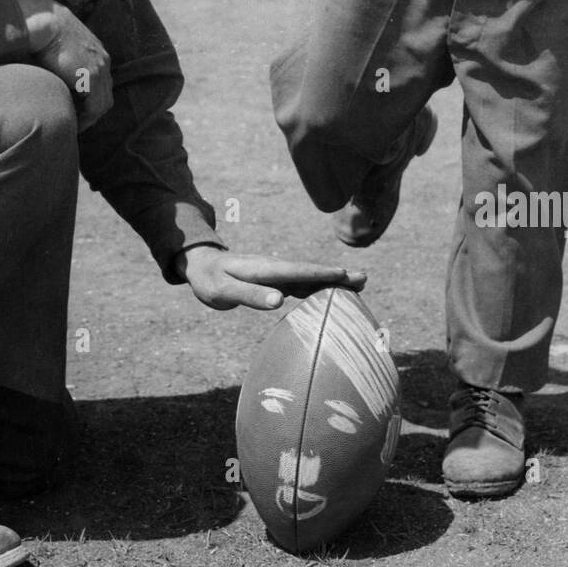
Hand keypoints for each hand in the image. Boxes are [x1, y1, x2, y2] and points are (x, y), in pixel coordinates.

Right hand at [11, 0, 112, 130]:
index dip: (90, 98)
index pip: (101, 82)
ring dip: (89, 117)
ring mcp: (100, 68)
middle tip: (77, 122)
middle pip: (105, 94)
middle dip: (93, 110)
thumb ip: (60, 58)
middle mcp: (103, 60)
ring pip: (103, 103)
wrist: (44, 21)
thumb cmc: (42, 30)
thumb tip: (48, 69)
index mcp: (96, 51)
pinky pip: (95, 107)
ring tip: (74, 126)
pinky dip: (86, 118)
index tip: (76, 109)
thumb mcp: (57, 44)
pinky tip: (73, 123)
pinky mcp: (91, 77)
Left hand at [176, 245, 366, 310]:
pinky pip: (303, 283)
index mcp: (264, 269)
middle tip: (364, 278)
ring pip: (310, 277)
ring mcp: (278, 273)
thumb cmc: (211, 281)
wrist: (203, 265)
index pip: (297, 272)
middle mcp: (275, 268)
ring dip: (333, 280)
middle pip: (310, 272)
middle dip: (337, 275)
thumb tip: (279, 301)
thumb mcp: (223, 291)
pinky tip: (334, 293)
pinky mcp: (277, 279)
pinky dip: (320, 286)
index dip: (321, 274)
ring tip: (360, 283)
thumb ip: (249, 295)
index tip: (344, 275)